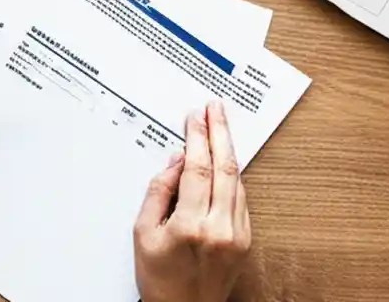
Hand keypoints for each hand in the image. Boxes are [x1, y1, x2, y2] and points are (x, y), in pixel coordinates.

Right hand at [133, 101, 252, 301]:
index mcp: (191, 226)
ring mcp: (237, 235)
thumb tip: (175, 160)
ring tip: (220, 128)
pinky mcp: (245, 240)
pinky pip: (241, 198)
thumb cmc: (160, 280)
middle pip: (224, 167)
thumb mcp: (142, 233)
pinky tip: (225, 162)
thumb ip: (158, 192)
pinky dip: (232, 176)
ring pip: (237, 181)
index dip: (197, 137)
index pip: (198, 168)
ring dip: (228, 151)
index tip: (195, 117)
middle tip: (215, 109)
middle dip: (219, 132)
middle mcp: (220, 229)